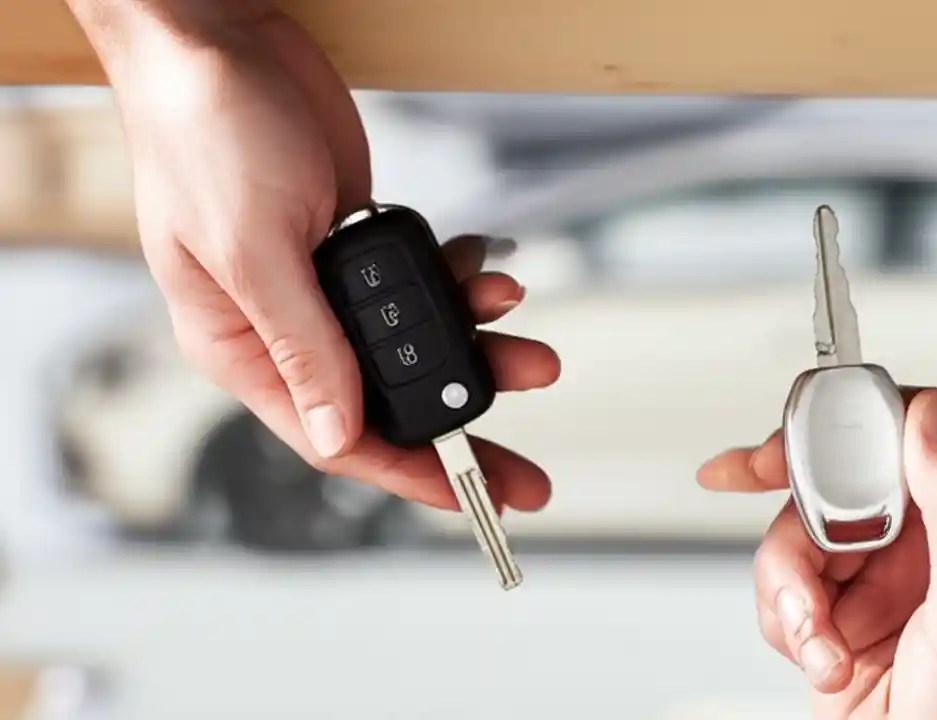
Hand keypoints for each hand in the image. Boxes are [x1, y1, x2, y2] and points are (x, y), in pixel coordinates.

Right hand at [80, 6, 558, 511]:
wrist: (220, 37)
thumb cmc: (203, 135)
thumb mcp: (254, 251)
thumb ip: (304, 346)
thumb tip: (339, 435)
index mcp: (242, 348)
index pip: (334, 437)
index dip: (409, 474)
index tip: (475, 498)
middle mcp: (288, 325)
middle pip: (388, 397)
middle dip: (463, 417)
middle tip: (528, 464)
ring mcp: (326, 282)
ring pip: (417, 340)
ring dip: (477, 341)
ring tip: (528, 339)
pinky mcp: (356, 240)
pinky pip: (424, 282)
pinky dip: (462, 282)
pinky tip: (491, 277)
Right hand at [698, 389, 936, 718]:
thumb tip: (931, 417)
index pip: (924, 432)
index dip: (855, 426)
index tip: (799, 444)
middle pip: (847, 479)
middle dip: (806, 519)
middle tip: (780, 537)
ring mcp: (892, 582)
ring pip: (806, 533)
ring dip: (794, 588)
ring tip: (816, 638)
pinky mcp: (847, 617)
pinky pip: (789, 585)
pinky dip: (788, 621)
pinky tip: (818, 658)